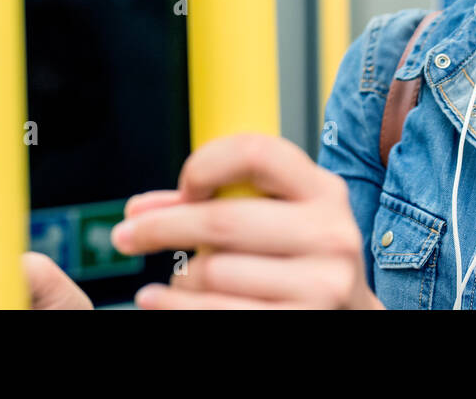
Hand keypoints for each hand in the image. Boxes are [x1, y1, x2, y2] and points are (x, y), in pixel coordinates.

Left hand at [112, 133, 383, 308]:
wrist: (348, 317)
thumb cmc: (300, 261)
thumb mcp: (280, 218)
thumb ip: (219, 201)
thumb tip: (141, 210)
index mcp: (323, 192)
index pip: (256, 153)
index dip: (207, 164)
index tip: (184, 186)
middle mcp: (330, 234)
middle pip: (222, 219)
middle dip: (162, 227)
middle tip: (127, 235)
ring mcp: (322, 284)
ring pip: (215, 272)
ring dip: (179, 276)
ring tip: (176, 277)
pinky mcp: (304, 321)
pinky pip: (218, 311)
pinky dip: (175, 305)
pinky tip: (159, 299)